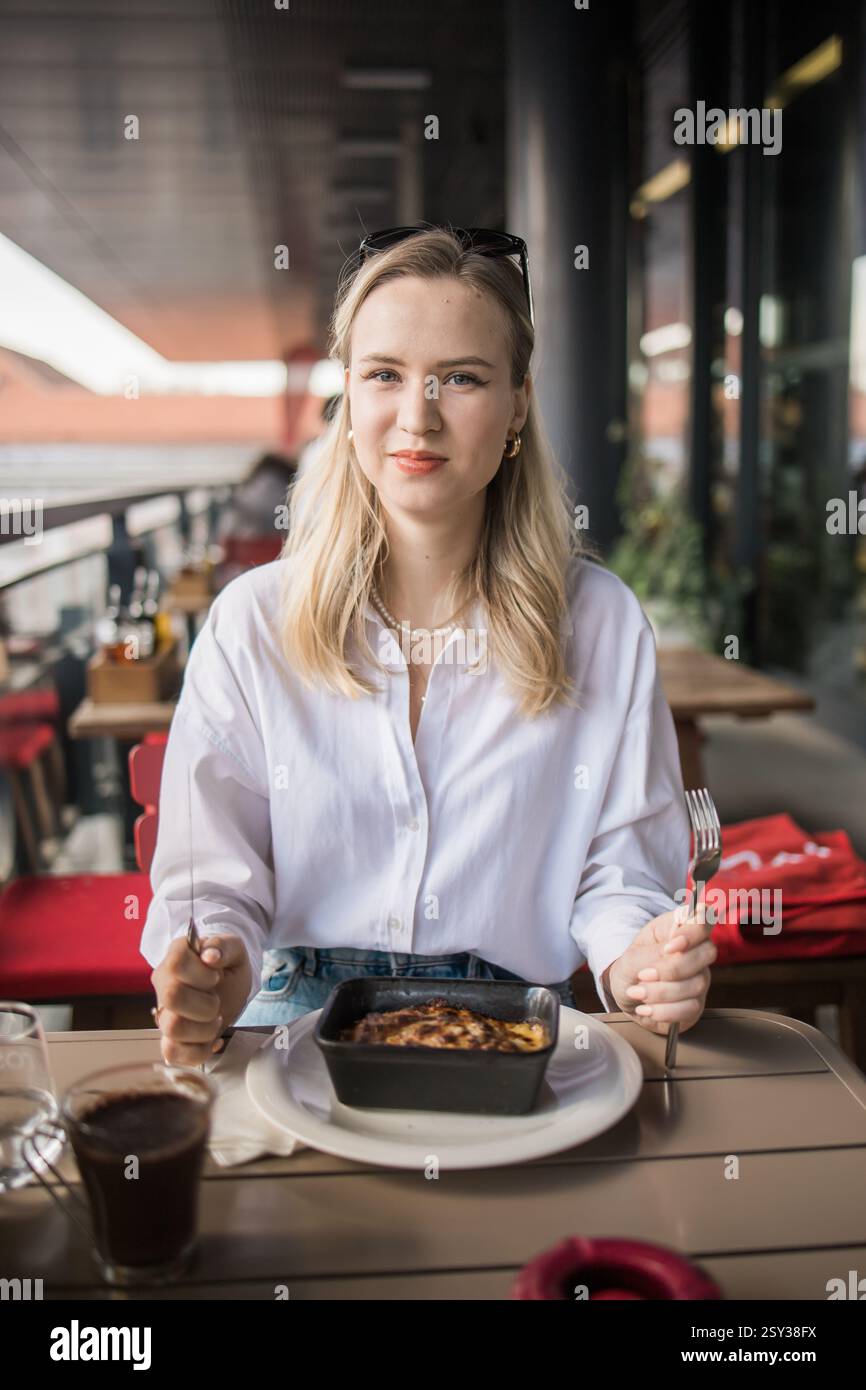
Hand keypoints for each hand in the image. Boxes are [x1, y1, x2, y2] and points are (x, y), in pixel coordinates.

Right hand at [151, 933, 251, 1065]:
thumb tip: (210, 955)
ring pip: (170, 1028)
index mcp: (176, 955)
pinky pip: (172, 1052)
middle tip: (217, 1001)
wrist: (229, 984)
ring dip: (203, 1029)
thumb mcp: (234, 949)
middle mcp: (164, 983)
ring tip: (216, 1020)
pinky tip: (213, 1041)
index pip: (176, 964)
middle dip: (205, 1004)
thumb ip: (223, 946)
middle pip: (171, 997)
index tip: (216, 976)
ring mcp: (164, 1011)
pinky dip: (198, 1051)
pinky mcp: (171, 1037)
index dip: (201, 974)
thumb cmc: (228, 964)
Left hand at [606, 903, 716, 1035]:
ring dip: (661, 992)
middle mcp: (696, 951)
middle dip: (672, 968)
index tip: (670, 946)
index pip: (703, 919)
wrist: (624, 994)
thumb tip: (671, 953)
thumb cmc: (630, 967)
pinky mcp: (697, 1003)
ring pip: (697, 984)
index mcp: (678, 929)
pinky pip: (691, 1008)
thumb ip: (651, 954)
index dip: (693, 932)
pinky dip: (663, 1011)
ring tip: (637, 992)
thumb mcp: (630, 957)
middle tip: (643, 974)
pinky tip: (646, 1008)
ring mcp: (700, 978)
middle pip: (708, 953)